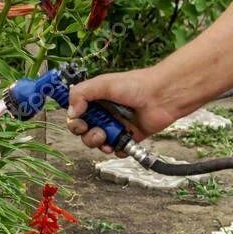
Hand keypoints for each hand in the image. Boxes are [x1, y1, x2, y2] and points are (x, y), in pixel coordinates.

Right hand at [66, 67, 182, 153]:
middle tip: (94, 130)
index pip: (76, 114)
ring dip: (98, 143)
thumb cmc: (136, 85)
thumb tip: (70, 112)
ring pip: (98, 142)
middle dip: (85, 134)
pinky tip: (120, 144)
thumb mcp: (103, 83)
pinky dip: (117, 150)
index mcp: (96, 100)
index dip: (74, 120)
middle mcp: (104, 113)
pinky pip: (117, 150)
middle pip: (84, 131)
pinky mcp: (129, 137)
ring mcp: (116, 126)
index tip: (77, 120)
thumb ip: (81, 94)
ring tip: (106, 137)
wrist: (162, 96)